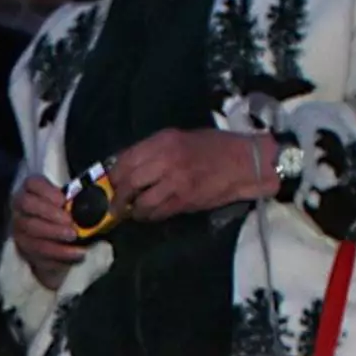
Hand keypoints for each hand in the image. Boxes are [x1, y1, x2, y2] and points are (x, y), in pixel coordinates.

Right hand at [12, 176, 88, 289]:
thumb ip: (83, 195)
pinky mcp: (25, 252)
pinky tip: (75, 254)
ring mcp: (19, 231)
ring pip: (30, 232)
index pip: (32, 183)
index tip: (63, 200)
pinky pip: (38, 255)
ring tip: (74, 237)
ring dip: (53, 235)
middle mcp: (21, 208)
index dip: (46, 190)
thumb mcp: (75, 201)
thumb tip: (102, 190)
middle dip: (49, 213)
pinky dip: (58, 256)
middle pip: (27, 205)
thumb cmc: (68, 215)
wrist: (61, 242)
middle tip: (70, 221)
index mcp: (32, 191)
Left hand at [105, 128, 274, 220]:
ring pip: (141, 201)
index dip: (113, 175)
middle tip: (115, 204)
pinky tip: (150, 214)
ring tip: (133, 211)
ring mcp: (175, 181)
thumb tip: (128, 167)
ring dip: (133, 210)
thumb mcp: (180, 139)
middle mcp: (166, 159)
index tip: (110, 183)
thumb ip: (154, 151)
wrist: (245, 161)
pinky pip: (158, 212)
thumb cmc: (214, 148)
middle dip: (118, 196)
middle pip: (128, 182)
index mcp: (163, 141)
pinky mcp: (185, 200)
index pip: (125, 159)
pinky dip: (150, 216)